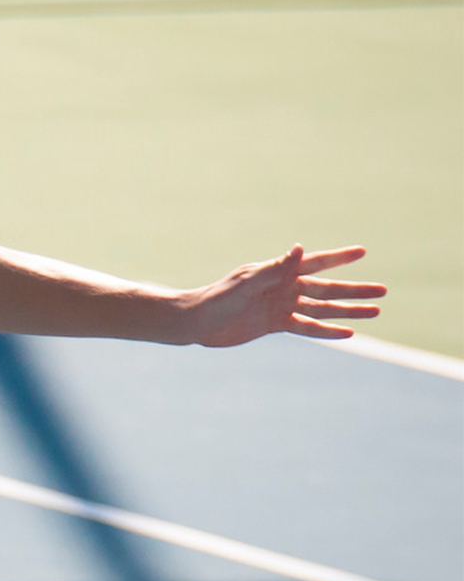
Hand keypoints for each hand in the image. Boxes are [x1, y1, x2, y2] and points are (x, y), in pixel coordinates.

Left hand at [186, 245, 384, 346]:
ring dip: (348, 310)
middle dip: (354, 289)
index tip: (362, 251)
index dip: (338, 258)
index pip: (314, 262)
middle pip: (326, 287)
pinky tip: (348, 333)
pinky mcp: (275, 324)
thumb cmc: (219, 297)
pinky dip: (327, 331)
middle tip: (383, 290)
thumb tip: (299, 248)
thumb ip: (276, 268)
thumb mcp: (249, 282)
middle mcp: (283, 287)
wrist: (197, 322)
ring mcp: (281, 306)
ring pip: (322, 308)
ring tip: (376, 311)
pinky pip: (307, 327)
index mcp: (277, 272)